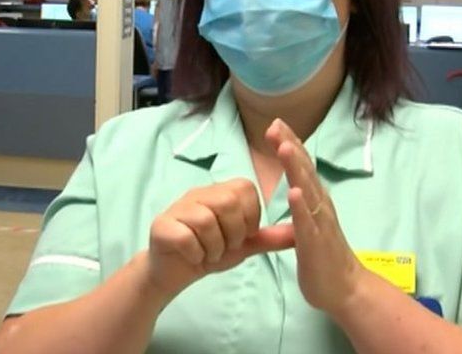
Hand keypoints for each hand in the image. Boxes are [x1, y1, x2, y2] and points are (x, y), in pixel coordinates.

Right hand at [146, 179, 294, 299]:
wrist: (172, 272)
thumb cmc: (207, 252)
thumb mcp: (243, 246)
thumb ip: (269, 237)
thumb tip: (300, 231)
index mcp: (218, 193)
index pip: (245, 189)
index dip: (250, 216)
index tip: (241, 235)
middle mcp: (198, 194)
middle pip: (227, 201)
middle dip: (233, 232)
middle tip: (225, 247)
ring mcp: (177, 208)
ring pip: (206, 219)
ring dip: (213, 246)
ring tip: (209, 254)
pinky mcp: (161, 226)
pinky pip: (186, 235)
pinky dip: (196, 252)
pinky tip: (193, 257)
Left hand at [265, 119, 365, 315]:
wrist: (345, 289)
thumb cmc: (323, 256)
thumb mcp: (309, 222)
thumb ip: (303, 203)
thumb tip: (294, 184)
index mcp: (316, 200)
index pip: (302, 166)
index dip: (290, 144)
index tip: (275, 124)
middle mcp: (321, 205)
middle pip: (305, 170)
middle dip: (290, 146)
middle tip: (276, 125)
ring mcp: (320, 223)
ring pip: (308, 190)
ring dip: (296, 168)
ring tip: (285, 147)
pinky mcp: (316, 244)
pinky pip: (308, 223)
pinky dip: (301, 207)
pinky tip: (294, 193)